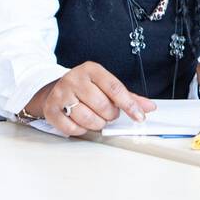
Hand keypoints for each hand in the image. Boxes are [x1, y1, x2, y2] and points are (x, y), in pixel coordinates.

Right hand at [34, 62, 156, 136]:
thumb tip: (149, 107)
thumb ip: (129, 97)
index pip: (115, 88)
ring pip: (88, 119)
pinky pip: (72, 128)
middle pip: (102, 106)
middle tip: (108, 113)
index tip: (139, 117)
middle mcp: (74, 79)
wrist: (56, 88)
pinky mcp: (51, 109)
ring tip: (96, 117)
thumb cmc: (87, 87)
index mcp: (92, 69)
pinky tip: (82, 121)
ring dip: (97, 123)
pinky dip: (81, 129)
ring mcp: (61, 94)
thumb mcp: (106, 85)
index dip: (129, 105)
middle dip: (110, 115)